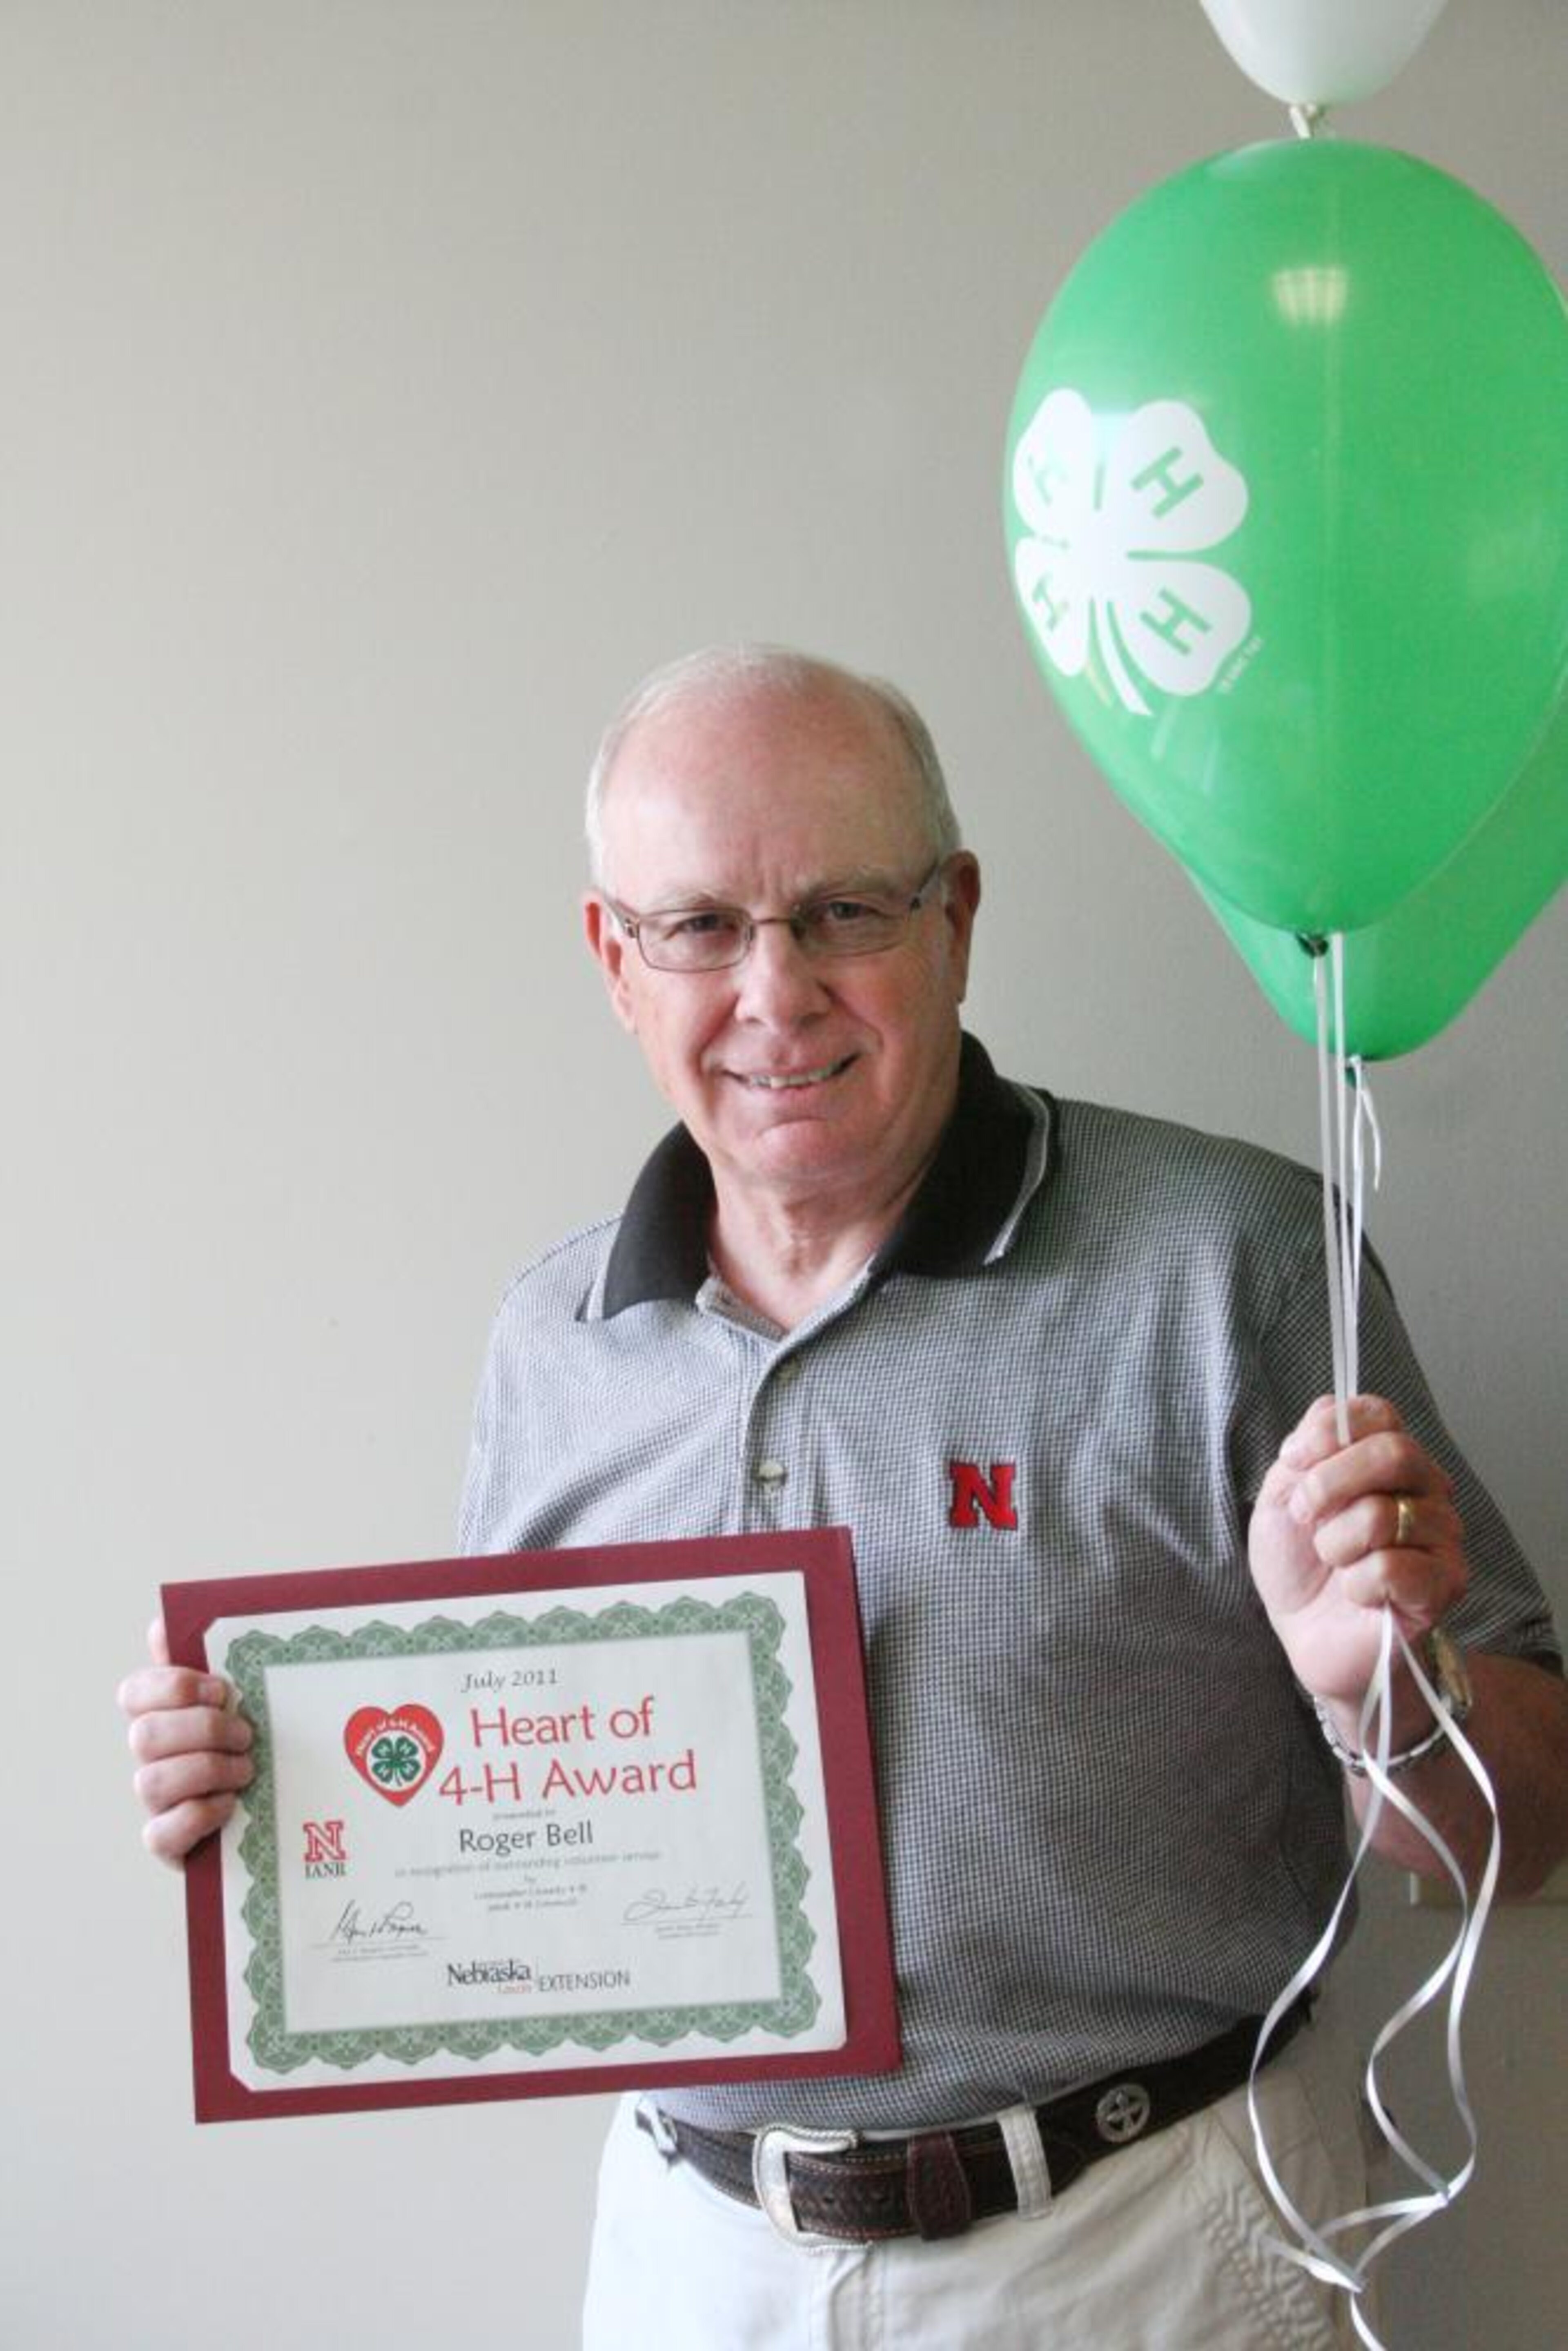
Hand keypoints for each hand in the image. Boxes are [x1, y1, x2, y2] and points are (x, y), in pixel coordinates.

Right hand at [118, 1616, 254, 1864]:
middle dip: (201, 1730)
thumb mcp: (241, 1699)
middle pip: (143, 1735)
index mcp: (161, 1715)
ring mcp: (155, 1802)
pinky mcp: (167, 1843)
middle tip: (247, 1734)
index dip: (173, 1686)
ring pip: (151, 1781)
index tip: (220, 1688)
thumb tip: (163, 1623)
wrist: (274, 1811)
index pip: (135, 1691)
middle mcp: (151, 1758)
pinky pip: (160, 1833)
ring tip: (247, 1769)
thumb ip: (210, 1660)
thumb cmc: (254, 1743)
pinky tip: (231, 1805)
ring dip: (206, 1770)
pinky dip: (199, 1815)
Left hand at [1249, 1395, 1467, 1728]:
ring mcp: (1442, 1536)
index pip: (1378, 1412)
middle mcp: (1426, 1489)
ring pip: (1383, 1515)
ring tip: (1334, 1562)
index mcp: (1388, 1460)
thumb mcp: (1281, 1495)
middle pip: (1394, 1452)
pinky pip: (1393, 1566)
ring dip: (1335, 1544)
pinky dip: (1356, 1583)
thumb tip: (1328, 1422)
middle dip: (1328, 1484)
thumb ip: (1304, 1450)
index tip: (1293, 1461)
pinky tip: (1357, 1594)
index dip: (1328, 1433)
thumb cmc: (1300, 1563)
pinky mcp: (1445, 1584)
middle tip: (1303, 1516)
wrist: (1306, 1634)